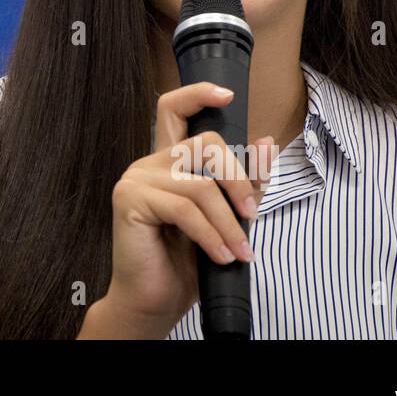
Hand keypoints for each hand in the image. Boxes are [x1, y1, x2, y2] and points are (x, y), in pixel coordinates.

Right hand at [78, 81, 273, 338]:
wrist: (154, 301)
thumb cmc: (185, 262)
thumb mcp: (225, 219)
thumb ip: (244, 183)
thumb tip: (265, 142)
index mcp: (168, 162)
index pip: (174, 108)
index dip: (199, 93)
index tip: (226, 95)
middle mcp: (149, 163)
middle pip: (204, 143)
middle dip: (238, 178)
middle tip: (251, 215)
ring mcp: (136, 179)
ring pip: (200, 183)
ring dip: (229, 222)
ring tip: (239, 251)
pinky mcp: (130, 200)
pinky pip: (185, 209)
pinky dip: (211, 235)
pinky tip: (220, 256)